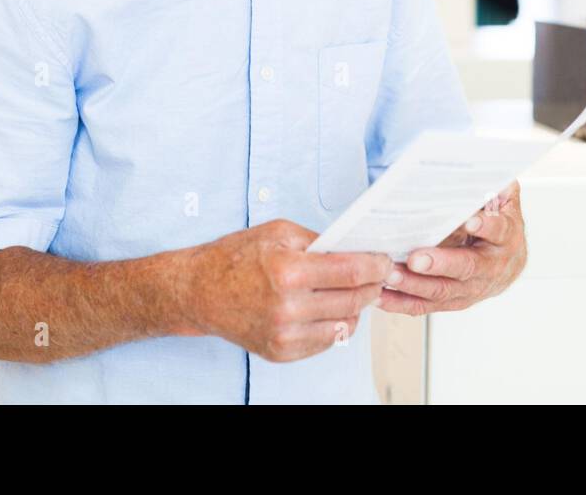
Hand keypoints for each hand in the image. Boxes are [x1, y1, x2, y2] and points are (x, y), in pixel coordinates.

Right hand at [180, 218, 391, 361]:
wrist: (200, 292)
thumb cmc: (237, 257)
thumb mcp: (280, 232)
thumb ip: (321, 241)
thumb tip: (357, 249)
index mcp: (289, 272)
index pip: (353, 272)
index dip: (377, 266)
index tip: (386, 261)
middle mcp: (288, 308)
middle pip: (354, 300)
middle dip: (372, 286)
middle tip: (376, 275)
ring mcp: (284, 335)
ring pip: (344, 325)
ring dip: (355, 307)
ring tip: (351, 291)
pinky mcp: (281, 353)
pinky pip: (326, 342)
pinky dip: (334, 325)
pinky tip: (328, 308)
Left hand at [377, 181, 527, 315]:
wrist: (510, 263)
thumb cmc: (501, 226)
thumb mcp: (504, 200)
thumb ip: (494, 186)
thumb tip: (478, 170)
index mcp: (506, 237)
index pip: (499, 231)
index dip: (486, 227)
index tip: (470, 222)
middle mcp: (492, 267)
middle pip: (467, 267)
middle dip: (440, 263)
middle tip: (416, 258)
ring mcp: (473, 288)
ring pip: (444, 291)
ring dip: (415, 284)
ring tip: (391, 274)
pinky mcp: (454, 301)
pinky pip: (427, 305)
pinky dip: (402, 302)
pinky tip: (382, 296)